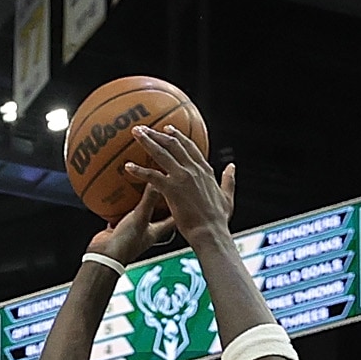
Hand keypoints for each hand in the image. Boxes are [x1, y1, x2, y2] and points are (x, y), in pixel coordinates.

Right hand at [86, 180, 176, 265]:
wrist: (103, 257)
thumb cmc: (125, 244)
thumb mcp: (140, 218)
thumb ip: (149, 200)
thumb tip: (157, 181)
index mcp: (157, 231)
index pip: (175, 216)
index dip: (181, 205)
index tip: (186, 194)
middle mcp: (146, 231)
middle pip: (158, 213)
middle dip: (162, 200)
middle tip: (166, 186)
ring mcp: (132, 230)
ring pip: (140, 212)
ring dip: (140, 200)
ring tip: (143, 186)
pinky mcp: (118, 228)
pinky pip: (121, 213)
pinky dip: (121, 204)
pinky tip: (118, 194)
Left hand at [120, 124, 236, 247]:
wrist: (211, 231)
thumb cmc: (218, 219)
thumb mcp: (227, 196)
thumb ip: (229, 180)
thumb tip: (232, 167)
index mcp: (205, 171)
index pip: (190, 148)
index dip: (178, 137)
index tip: (168, 129)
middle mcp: (193, 169)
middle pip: (174, 145)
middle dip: (158, 134)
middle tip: (144, 128)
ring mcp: (183, 177)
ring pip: (162, 154)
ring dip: (148, 141)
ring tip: (136, 133)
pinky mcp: (172, 189)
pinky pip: (152, 176)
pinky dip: (139, 170)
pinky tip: (128, 166)